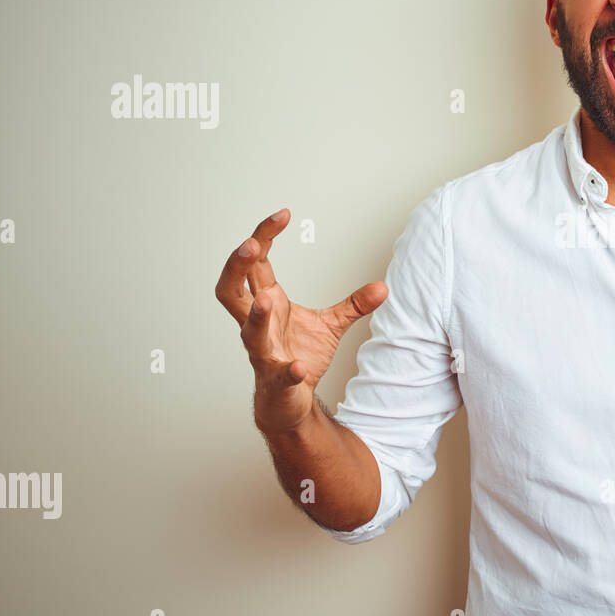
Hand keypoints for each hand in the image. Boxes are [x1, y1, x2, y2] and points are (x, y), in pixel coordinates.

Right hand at [215, 208, 387, 435]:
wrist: (290, 401)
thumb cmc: (298, 356)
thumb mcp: (331, 324)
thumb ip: (354, 304)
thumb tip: (384, 287)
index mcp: (268, 302)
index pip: (255, 264)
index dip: (263, 237)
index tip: (283, 214)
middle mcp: (257, 324)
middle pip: (230, 290)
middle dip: (236, 266)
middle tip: (250, 244)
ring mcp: (262, 352)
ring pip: (248, 330)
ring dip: (257, 315)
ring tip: (266, 299)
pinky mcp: (274, 380)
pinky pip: (277, 374)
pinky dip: (288, 371)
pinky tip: (299, 367)